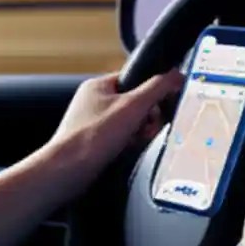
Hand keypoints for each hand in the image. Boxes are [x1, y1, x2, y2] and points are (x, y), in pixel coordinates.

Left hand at [0, 70, 182, 245]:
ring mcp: (93, 123)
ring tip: (132, 143)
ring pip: (130, 124)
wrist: (68, 170)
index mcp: (99, 85)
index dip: (151, 94)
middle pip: (136, 104)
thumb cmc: (92, 136)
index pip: (135, 80)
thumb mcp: (133, 106)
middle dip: (146, 119)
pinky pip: (122, 140)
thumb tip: (176, 75)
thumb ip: (157, 88)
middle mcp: (94, 102)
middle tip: (144, 129)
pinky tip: (125, 152)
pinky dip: (128, 146)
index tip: (157, 107)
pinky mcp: (95, 143)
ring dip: (138, 134)